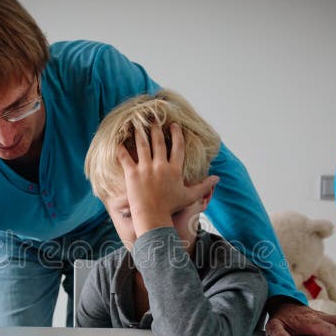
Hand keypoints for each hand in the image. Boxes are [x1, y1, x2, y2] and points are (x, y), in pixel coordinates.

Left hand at [117, 121, 218, 236]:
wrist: (153, 217)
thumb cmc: (171, 207)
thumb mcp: (190, 196)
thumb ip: (204, 186)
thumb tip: (217, 179)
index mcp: (174, 169)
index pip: (177, 146)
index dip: (176, 134)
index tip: (173, 125)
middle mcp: (161, 165)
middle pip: (159, 141)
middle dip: (156, 128)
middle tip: (153, 118)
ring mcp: (146, 168)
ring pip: (142, 145)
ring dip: (139, 132)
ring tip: (136, 123)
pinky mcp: (132, 174)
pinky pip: (125, 157)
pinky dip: (120, 149)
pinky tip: (118, 141)